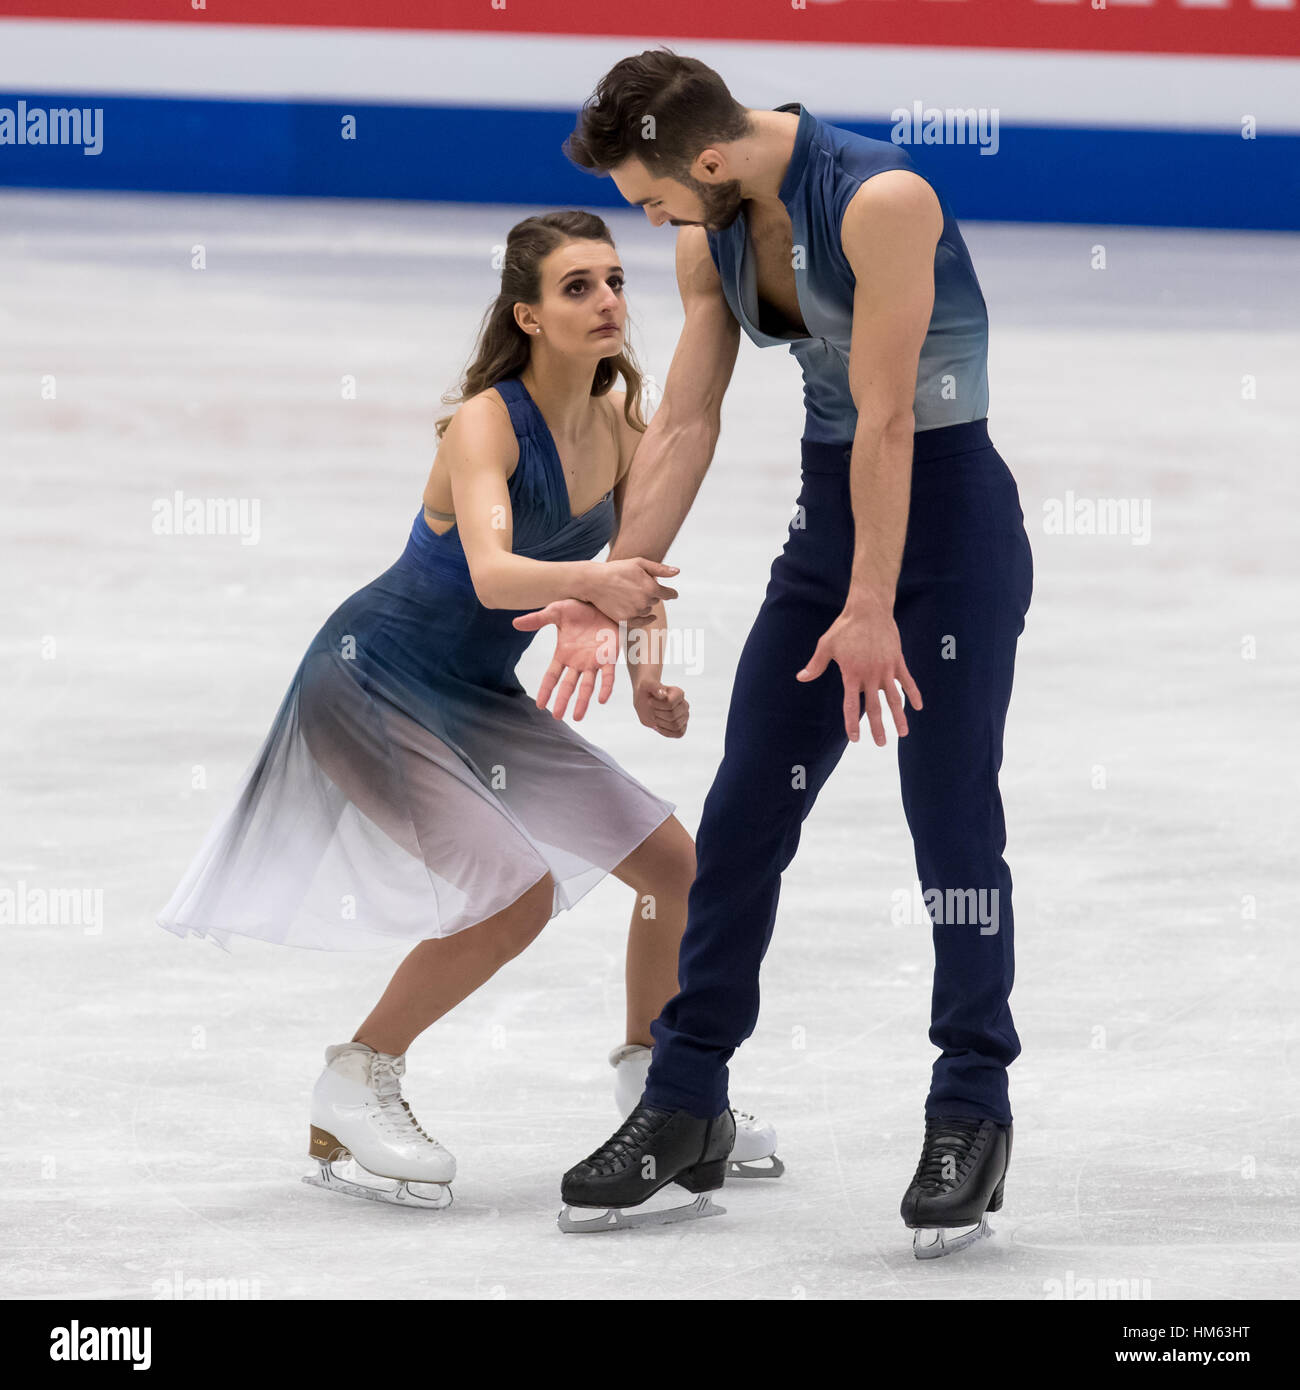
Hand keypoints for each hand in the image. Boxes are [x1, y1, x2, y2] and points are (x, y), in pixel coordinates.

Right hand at [511, 598, 618, 720]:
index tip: (540, 705)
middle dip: (562, 701)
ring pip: (587, 686)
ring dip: (582, 701)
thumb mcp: (556, 612)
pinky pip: (608, 676)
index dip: (546, 690)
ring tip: (577, 717)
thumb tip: (515, 623)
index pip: (552, 676)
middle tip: (556, 716)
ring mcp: (593, 661)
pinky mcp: (609, 657)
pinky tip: (602, 699)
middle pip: (568, 686)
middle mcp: (578, 662)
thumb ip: (538, 620)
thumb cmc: (579, 608)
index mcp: (564, 654)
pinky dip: (605, 687)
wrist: (601, 600)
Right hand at [585, 558, 679, 621]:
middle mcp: (645, 602)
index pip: (669, 594)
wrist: (594, 581)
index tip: (673, 594)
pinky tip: (647, 615)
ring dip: (644, 604)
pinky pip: (641, 622)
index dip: (671, 593)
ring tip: (631, 594)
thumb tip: (677, 572)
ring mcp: (635, 612)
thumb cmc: (617, 569)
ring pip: (647, 610)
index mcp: (651, 588)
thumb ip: (660, 569)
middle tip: (638, 586)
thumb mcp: (639, 563)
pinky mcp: (625, 620)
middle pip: (656, 601)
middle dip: (651, 594)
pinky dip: (645, 619)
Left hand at [632, 672, 688, 738]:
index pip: (670, 703)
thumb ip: (654, 686)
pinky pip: (678, 733)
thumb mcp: (645, 684)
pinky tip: (658, 725)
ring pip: (675, 725)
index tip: (650, 701)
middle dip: (658, 714)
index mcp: (678, 693)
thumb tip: (663, 694)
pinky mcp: (682, 726)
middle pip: (672, 716)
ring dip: (661, 723)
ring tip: (656, 716)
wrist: (645, 701)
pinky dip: (666, 732)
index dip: (657, 705)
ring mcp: (684, 716)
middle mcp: (684, 704)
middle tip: (653, 709)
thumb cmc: (646, 691)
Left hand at [796, 600, 921, 744]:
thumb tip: (801, 678)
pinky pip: (908, 681)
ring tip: (904, 734)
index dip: (852, 723)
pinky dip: (913, 694)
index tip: (854, 738)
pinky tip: (918, 707)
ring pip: (894, 698)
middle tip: (880, 744)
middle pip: (875, 707)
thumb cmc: (845, 628)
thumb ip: (815, 665)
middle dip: (878, 728)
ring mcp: (886, 669)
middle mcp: (870, 675)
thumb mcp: (826, 645)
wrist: (869, 610)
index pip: (852, 705)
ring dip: (899, 717)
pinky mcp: (897, 661)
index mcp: (852, 675)